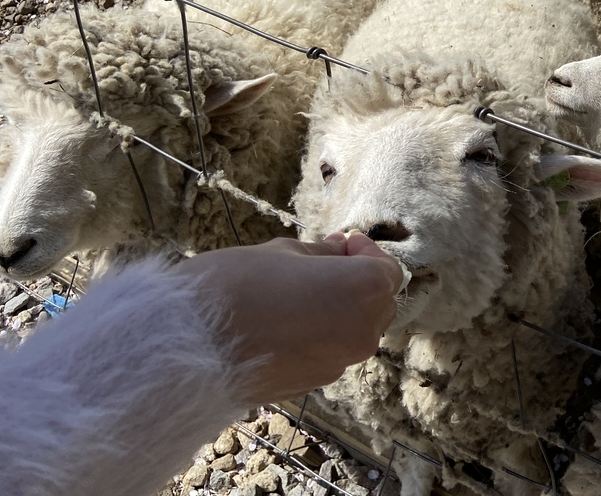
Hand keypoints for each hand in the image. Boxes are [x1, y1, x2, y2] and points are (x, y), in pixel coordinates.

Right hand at [175, 232, 406, 403]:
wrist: (188, 351)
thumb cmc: (235, 287)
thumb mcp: (282, 252)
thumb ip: (321, 253)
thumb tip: (340, 248)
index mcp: (364, 292)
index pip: (386, 270)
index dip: (365, 251)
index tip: (340, 241)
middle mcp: (363, 332)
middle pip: (377, 303)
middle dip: (356, 281)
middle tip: (321, 262)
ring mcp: (339, 363)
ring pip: (354, 330)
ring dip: (339, 309)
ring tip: (298, 292)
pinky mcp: (313, 385)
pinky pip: (330, 352)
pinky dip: (320, 335)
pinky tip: (285, 322)